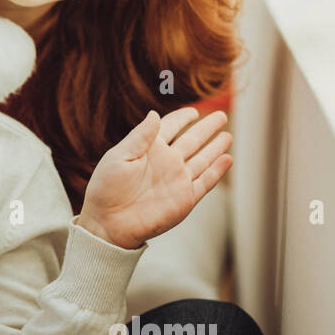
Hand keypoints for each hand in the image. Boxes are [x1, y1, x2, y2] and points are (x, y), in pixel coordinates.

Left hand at [77, 107, 231, 249]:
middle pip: (192, 140)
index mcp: (148, 149)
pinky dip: (217, 171)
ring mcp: (177, 180)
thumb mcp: (119, 157)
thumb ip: (140, 136)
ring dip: (215, 147)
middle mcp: (166, 162)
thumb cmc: (107, 189)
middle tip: (221, 115)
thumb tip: (154, 114)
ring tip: (228, 135)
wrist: (109, 223)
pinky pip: (205, 182)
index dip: (182, 118)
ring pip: (202, 159)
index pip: (170, 127)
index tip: (193, 111)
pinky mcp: (185, 198)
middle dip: (206, 128)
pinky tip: (227, 159)